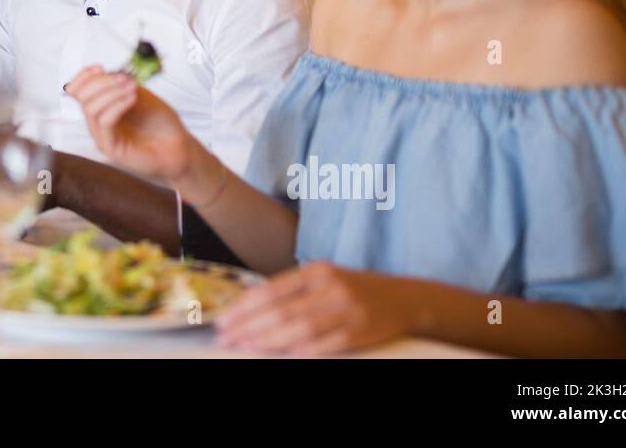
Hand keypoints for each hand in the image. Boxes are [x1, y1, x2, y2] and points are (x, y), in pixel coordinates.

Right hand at [64, 65, 200, 187]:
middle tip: (124, 79)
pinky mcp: (110, 148)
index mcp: (101, 108)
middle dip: (102, 82)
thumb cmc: (160, 123)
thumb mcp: (137, 94)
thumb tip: (105, 74)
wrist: (177, 146)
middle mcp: (98, 123)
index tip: (100, 67)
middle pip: (82, 98)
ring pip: (91, 109)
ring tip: (132, 89)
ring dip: (111, 92)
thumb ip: (119, 85)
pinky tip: (132, 99)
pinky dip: (117, 106)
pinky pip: (105, 122)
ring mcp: (102, 137)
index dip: (84, 76)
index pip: (77, 91)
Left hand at [214, 262, 411, 355]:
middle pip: (282, 310)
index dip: (245, 305)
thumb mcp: (322, 280)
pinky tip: (288, 354)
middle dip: (249, 325)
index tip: (224, 318)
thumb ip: (291, 291)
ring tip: (246, 345)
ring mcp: (346, 310)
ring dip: (270, 339)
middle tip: (227, 336)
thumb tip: (249, 306)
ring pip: (301, 327)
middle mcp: (330, 288)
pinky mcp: (360, 331)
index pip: (272, 289)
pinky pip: (329, 343)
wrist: (401, 298)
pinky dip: (307, 349)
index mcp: (316, 271)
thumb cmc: (351, 289)